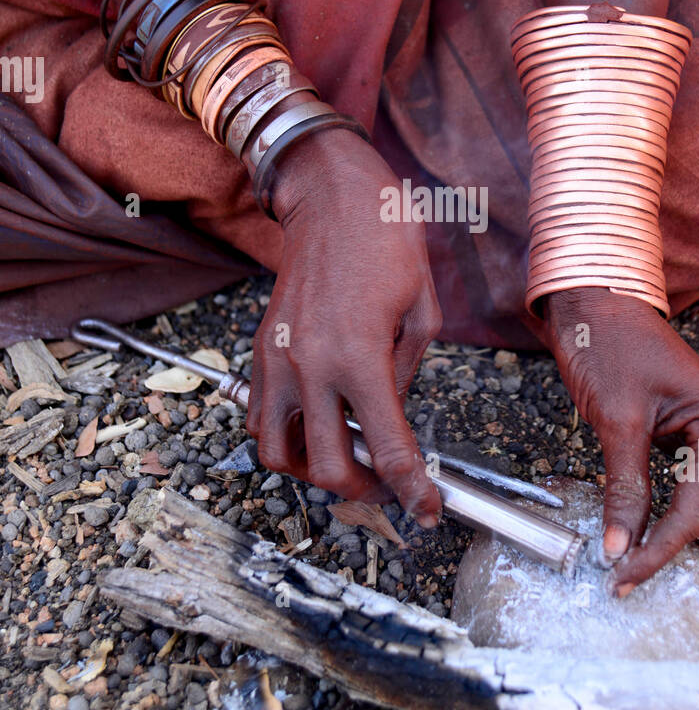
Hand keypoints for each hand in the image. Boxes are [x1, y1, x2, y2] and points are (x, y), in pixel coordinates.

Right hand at [245, 128, 442, 525]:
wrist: (333, 199)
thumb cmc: (387, 243)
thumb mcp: (423, 312)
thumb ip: (408, 375)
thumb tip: (394, 417)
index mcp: (360, 357)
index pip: (387, 450)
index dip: (411, 491)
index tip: (426, 510)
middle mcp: (311, 367)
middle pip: (325, 469)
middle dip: (362, 491)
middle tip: (388, 484)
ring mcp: (277, 361)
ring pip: (276, 454)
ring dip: (312, 471)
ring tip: (346, 459)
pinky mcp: (260, 351)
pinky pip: (260, 418)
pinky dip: (284, 438)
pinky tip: (317, 425)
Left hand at [543, 286, 698, 590]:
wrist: (596, 303)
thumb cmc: (609, 346)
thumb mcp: (616, 421)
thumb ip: (626, 489)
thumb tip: (619, 550)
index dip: (661, 550)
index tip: (622, 575)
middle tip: (664, 537)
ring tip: (658, 525)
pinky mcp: (698, 440)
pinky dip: (696, 509)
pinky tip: (652, 510)